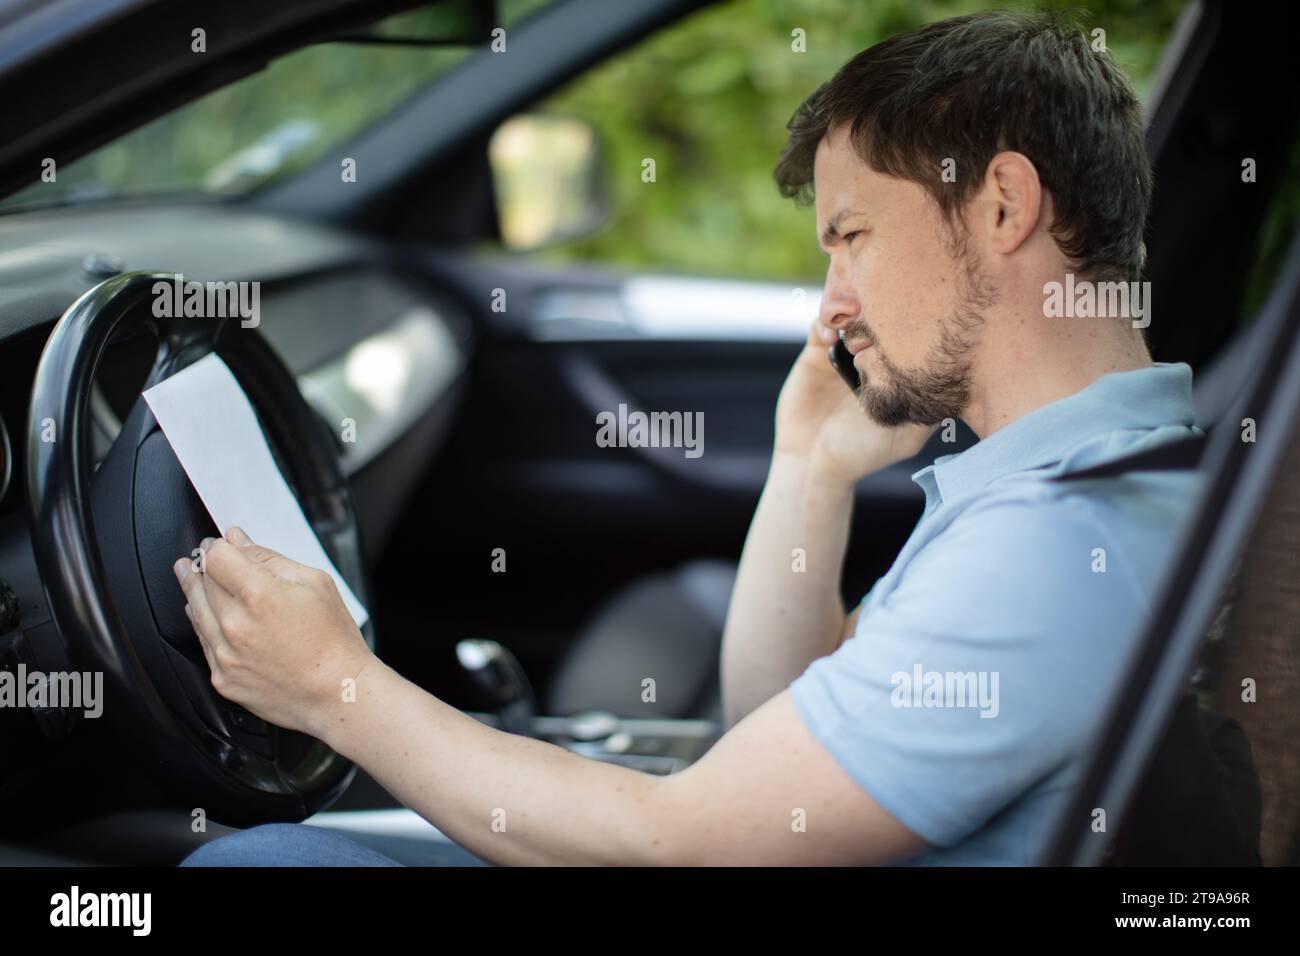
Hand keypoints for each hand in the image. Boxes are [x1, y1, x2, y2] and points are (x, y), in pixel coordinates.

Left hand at [172, 527, 373, 735]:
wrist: (338, 691)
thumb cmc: (334, 639)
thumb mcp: (314, 582)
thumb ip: (270, 558)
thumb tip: (238, 541)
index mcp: (259, 594)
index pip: (215, 556)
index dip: (216, 545)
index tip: (219, 544)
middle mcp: (235, 624)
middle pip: (200, 582)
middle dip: (202, 566)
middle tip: (202, 557)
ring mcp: (225, 654)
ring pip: (195, 612)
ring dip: (195, 592)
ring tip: (195, 579)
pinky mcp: (222, 677)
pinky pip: (204, 643)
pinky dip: (206, 626)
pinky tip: (211, 616)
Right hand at [775, 320, 934, 486]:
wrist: (812, 461)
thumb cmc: (861, 454)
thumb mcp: (906, 437)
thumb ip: (929, 412)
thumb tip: (956, 381)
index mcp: (895, 373)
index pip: (909, 338)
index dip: (911, 326)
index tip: (910, 327)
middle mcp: (872, 359)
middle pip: (881, 319)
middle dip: (880, 312)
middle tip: (880, 319)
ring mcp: (844, 354)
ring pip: (850, 315)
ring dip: (852, 313)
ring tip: (853, 324)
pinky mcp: (817, 354)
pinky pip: (819, 325)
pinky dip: (824, 324)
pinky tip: (830, 339)